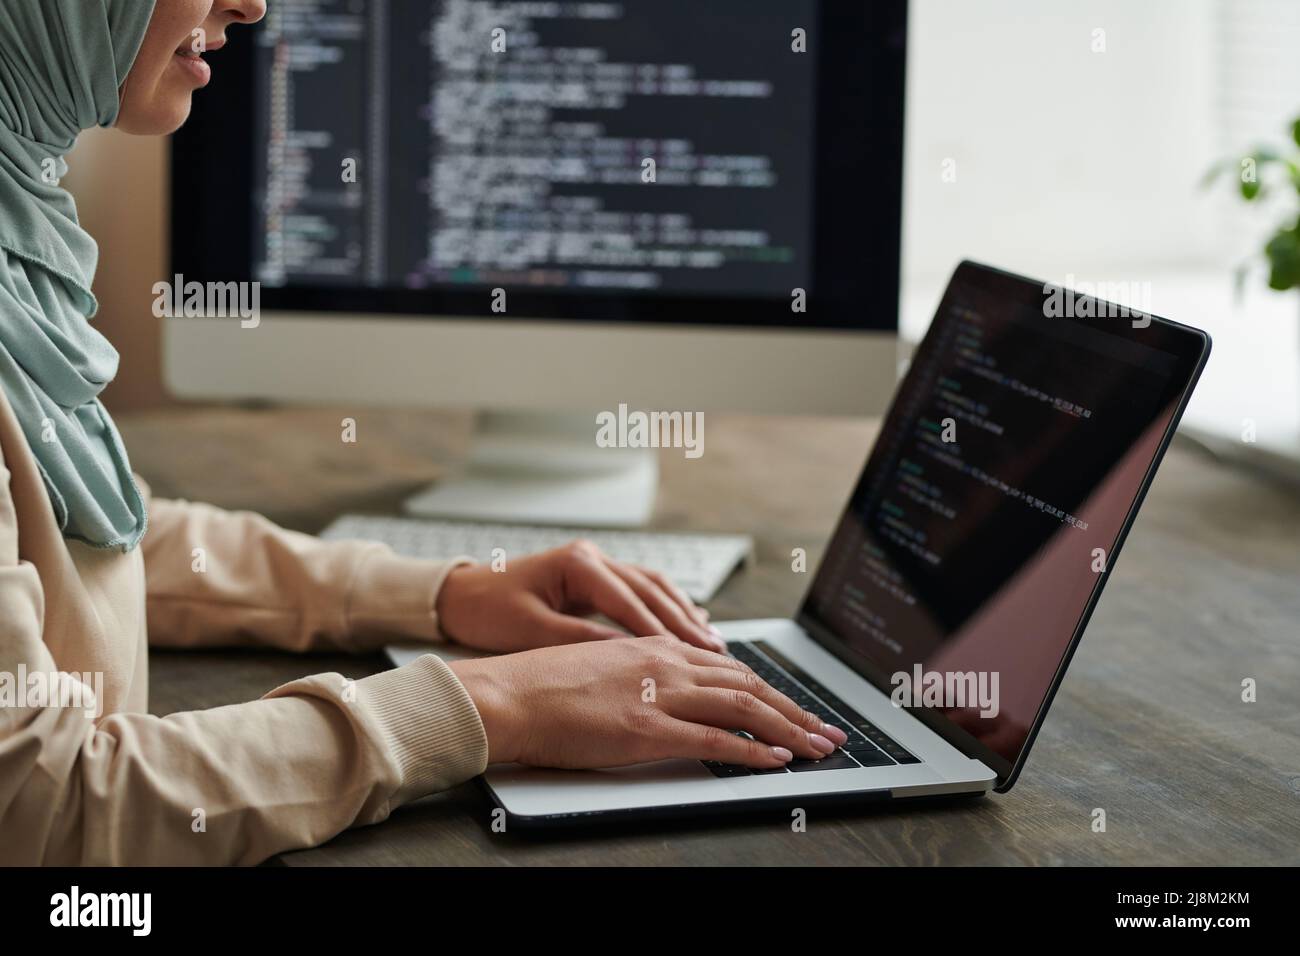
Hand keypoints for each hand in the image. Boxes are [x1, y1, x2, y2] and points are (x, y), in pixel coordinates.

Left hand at [435, 540, 725, 652]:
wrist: (459, 595)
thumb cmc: (487, 610)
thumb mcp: (532, 630)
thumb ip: (580, 641)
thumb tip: (626, 657)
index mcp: (577, 563)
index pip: (628, 600)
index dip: (659, 630)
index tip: (685, 656)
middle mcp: (593, 557)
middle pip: (650, 590)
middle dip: (683, 621)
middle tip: (714, 650)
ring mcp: (596, 564)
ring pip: (653, 587)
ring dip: (682, 613)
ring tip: (711, 640)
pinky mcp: (594, 578)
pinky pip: (641, 592)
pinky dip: (666, 609)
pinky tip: (687, 624)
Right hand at [448, 635, 848, 767]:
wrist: (506, 693)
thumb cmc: (541, 685)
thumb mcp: (602, 667)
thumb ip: (640, 675)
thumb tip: (667, 692)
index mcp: (653, 648)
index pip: (728, 667)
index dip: (768, 688)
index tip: (794, 705)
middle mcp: (663, 664)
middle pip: (747, 684)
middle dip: (794, 709)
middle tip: (826, 730)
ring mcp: (657, 696)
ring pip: (742, 708)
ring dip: (788, 729)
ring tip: (817, 747)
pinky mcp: (645, 730)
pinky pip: (713, 741)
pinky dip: (751, 751)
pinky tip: (775, 761)